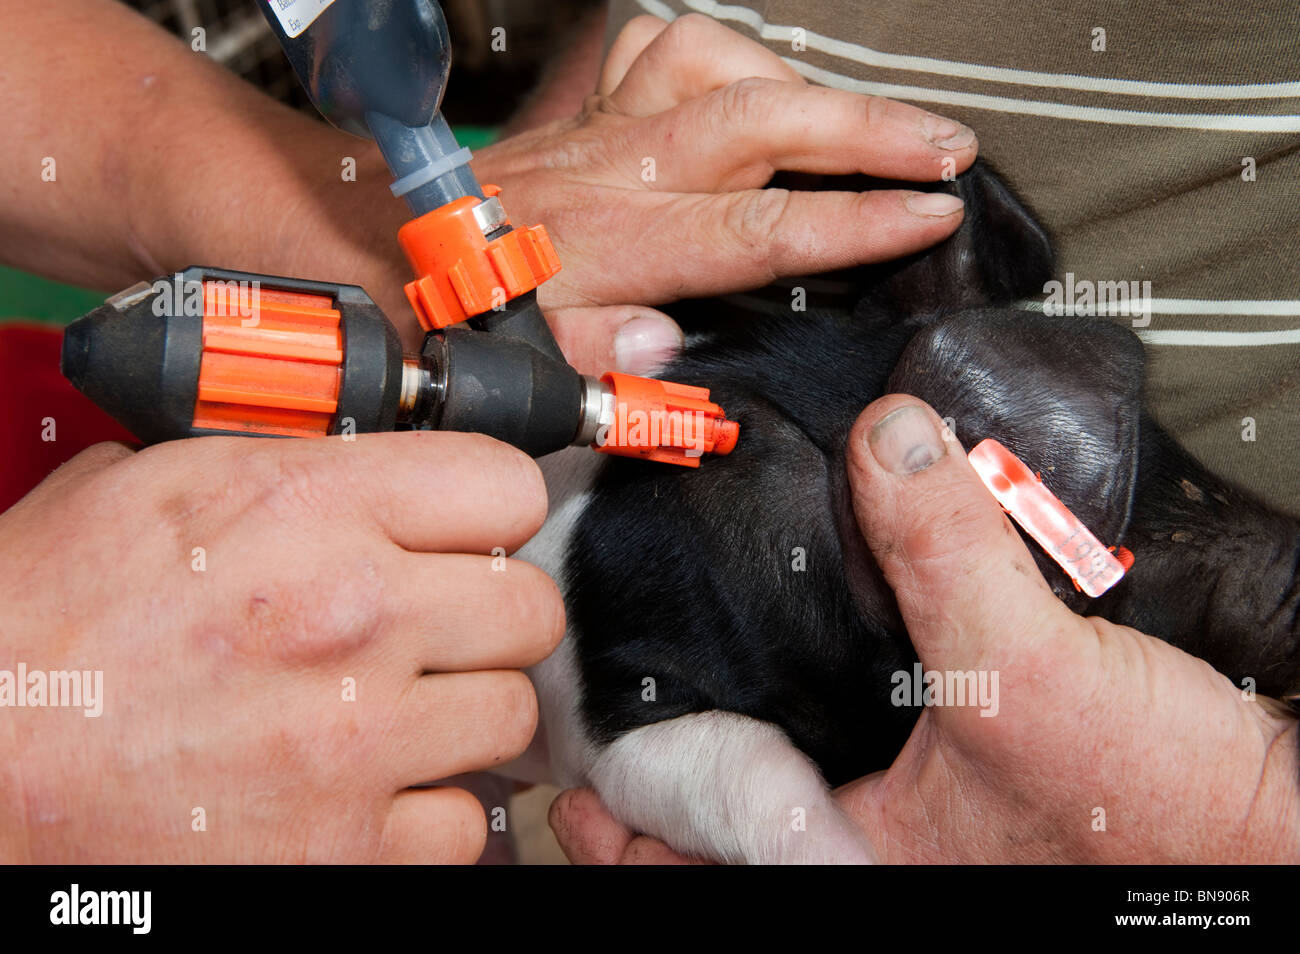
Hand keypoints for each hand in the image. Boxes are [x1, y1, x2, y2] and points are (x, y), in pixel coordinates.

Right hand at [0, 433, 561, 862]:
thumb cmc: (40, 630)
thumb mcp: (150, 489)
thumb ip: (282, 466)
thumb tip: (359, 460)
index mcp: (308, 508)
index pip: (507, 485)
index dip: (493, 508)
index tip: (472, 530)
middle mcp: (352, 616)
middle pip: (531, 606)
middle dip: (491, 615)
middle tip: (436, 628)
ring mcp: (358, 740)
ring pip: (510, 712)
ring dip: (462, 711)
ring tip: (391, 711)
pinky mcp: (347, 846)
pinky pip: (463, 822)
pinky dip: (427, 810)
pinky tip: (368, 787)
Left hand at [470, 14, 977, 374]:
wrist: (386, 243)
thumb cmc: (462, 306)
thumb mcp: (526, 365)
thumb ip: (602, 359)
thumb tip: (671, 342)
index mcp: (620, 245)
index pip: (762, 228)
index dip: (857, 219)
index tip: (930, 212)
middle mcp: (622, 171)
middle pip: (763, 122)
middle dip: (869, 128)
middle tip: (946, 145)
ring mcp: (608, 130)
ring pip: (717, 62)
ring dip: (799, 84)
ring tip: (860, 119)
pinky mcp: (593, 111)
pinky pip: (657, 47)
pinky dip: (714, 51)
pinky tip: (744, 78)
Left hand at [549, 396, 1299, 862]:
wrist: (1284, 807)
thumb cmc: (1172, 809)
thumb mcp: (1032, 674)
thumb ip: (947, 550)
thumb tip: (892, 441)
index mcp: (867, 861)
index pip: (705, 858)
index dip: (626, 826)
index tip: (572, 787)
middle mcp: (886, 842)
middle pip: (735, 825)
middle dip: (669, 786)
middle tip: (603, 746)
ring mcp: (926, 805)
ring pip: (799, 780)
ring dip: (743, 743)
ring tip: (682, 704)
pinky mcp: (974, 760)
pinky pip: (869, 733)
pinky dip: (825, 698)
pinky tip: (815, 660)